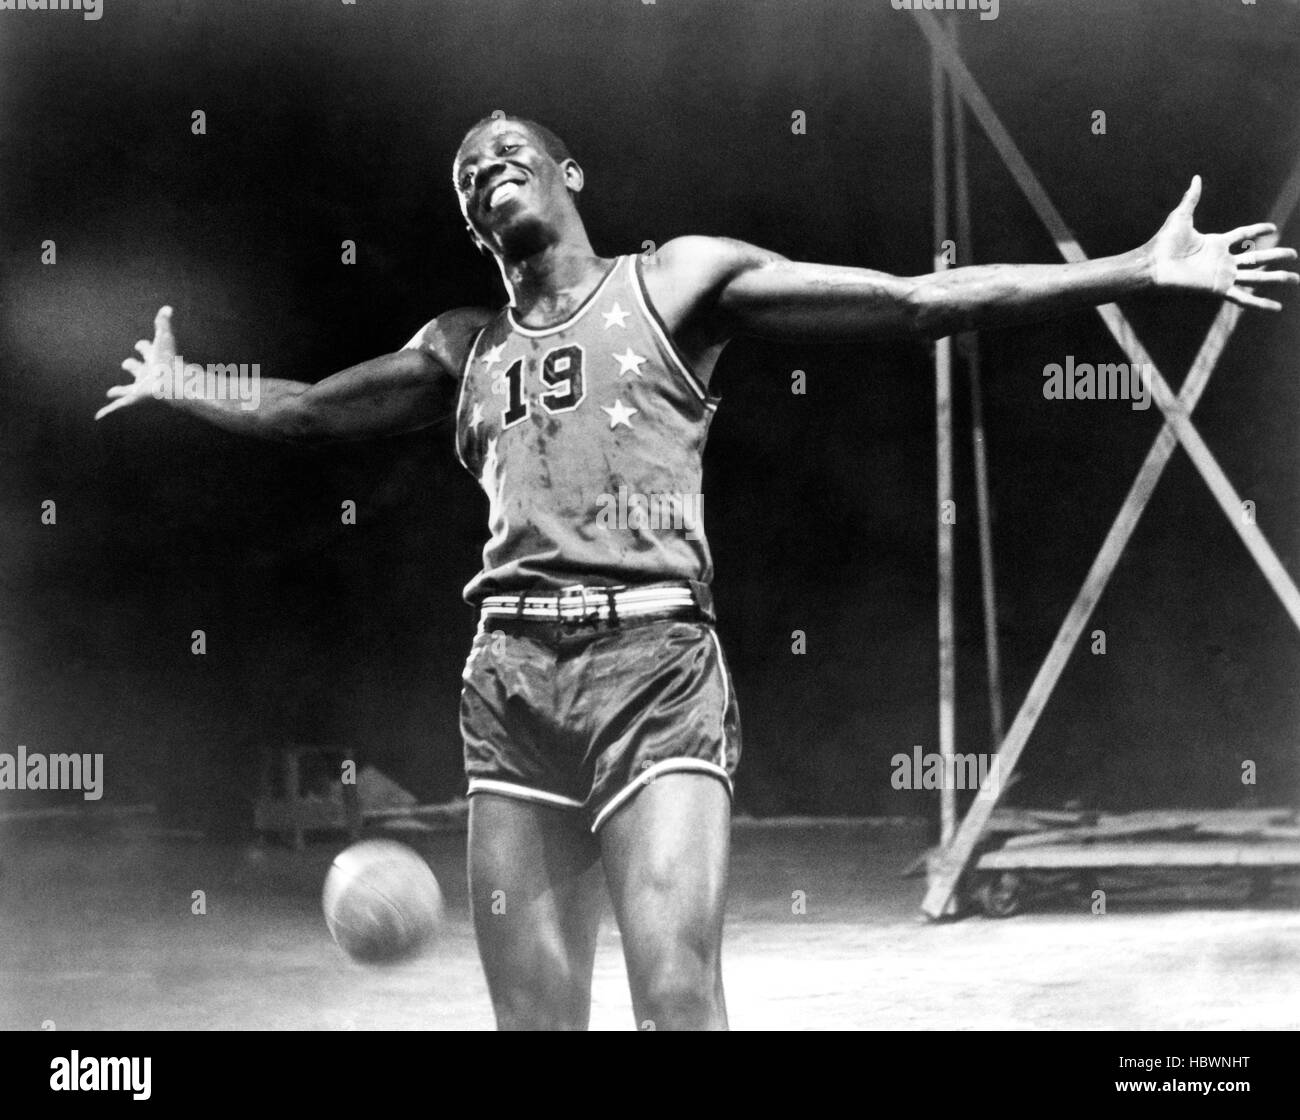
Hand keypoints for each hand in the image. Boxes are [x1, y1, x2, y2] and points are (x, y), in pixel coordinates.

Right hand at [96, 305, 176, 419]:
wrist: (171, 383)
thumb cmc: (169, 360)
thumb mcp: (164, 338)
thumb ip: (163, 323)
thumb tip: (168, 308)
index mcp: (153, 358)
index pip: (145, 349)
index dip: (143, 346)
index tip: (141, 345)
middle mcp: (146, 373)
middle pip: (136, 368)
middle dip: (132, 365)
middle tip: (127, 364)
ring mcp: (140, 387)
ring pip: (127, 389)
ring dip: (119, 391)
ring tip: (112, 393)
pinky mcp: (134, 399)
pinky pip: (118, 406)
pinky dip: (108, 411)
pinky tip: (99, 416)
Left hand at [1146, 177, 1297, 310]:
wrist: (1154, 265)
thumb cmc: (1163, 243)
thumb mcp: (1182, 216)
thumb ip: (1192, 198)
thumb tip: (1196, 178)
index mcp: (1215, 244)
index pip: (1243, 235)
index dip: (1258, 231)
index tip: (1273, 229)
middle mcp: (1222, 261)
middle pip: (1257, 259)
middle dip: (1276, 257)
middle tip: (1295, 255)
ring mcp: (1223, 276)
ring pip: (1257, 277)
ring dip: (1277, 279)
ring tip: (1295, 280)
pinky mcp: (1219, 289)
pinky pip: (1244, 298)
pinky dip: (1261, 304)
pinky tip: (1277, 308)